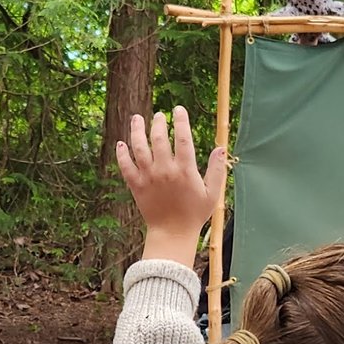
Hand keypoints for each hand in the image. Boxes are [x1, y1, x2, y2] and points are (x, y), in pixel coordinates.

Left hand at [115, 107, 228, 265]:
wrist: (172, 234)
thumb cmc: (194, 215)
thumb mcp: (212, 194)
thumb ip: (217, 170)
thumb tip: (221, 148)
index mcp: (185, 170)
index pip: (182, 137)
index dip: (180, 120)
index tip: (178, 109)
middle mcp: (165, 170)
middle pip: (159, 138)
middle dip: (158, 122)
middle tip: (159, 115)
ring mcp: (148, 177)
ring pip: (139, 148)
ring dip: (137, 131)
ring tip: (137, 119)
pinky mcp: (136, 186)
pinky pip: (125, 166)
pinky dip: (122, 154)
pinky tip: (121, 143)